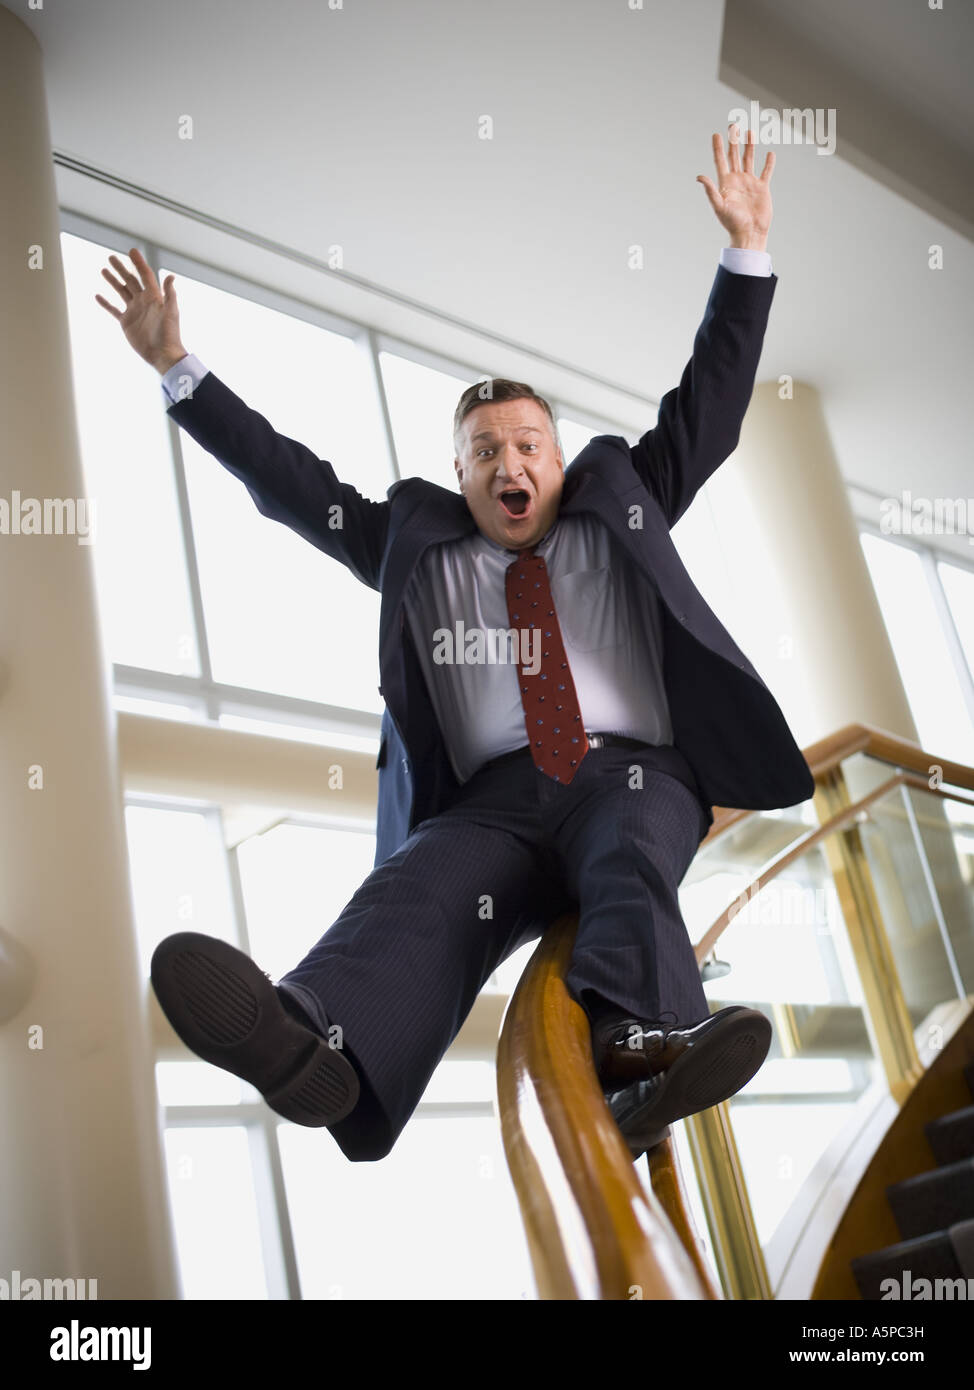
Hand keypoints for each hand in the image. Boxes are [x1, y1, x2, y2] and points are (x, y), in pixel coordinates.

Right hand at [94, 247, 187, 373]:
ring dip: (113, 281)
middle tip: (111, 257)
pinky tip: (98, 295)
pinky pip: (114, 310)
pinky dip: (106, 303)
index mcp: (153, 296)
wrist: (163, 354)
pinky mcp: (126, 322)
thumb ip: (169, 294)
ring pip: (121, 291)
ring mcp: (134, 311)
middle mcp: (143, 301)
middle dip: (121, 268)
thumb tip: (171, 276)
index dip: (138, 263)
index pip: (144, 275)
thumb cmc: (170, 333)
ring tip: (104, 270)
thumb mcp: (171, 312)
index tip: (131, 250)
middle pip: (130, 280)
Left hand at [697, 124, 773, 250]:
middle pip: (734, 156)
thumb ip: (710, 190)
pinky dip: (768, 163)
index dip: (718, 148)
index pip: (720, 161)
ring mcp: (750, 183)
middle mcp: (737, 181)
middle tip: (733, 126)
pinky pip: (766, 172)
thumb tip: (699, 177)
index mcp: (725, 184)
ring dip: (749, 146)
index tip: (716, 134)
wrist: (749, 233)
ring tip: (749, 132)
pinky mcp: (762, 188)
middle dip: (733, 141)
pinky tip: (769, 153)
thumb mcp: (719, 206)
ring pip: (749, 160)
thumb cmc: (732, 223)